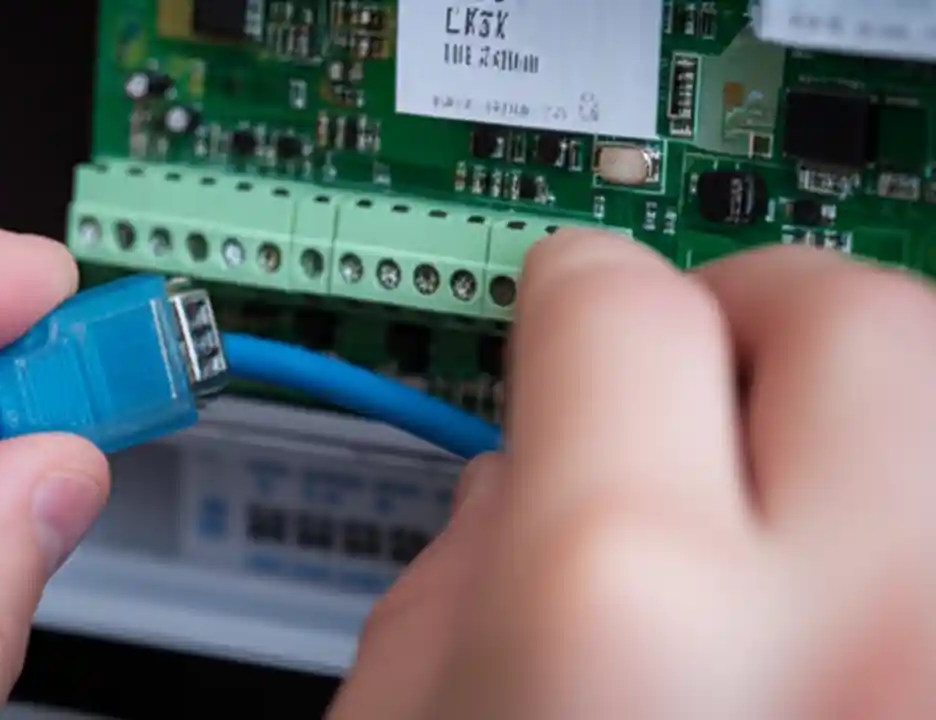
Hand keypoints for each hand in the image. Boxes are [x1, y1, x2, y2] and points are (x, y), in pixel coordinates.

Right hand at [332, 231, 935, 718]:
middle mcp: (852, 638)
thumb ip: (454, 572)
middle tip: (686, 381)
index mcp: (623, 618)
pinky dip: (900, 534)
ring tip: (769, 505)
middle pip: (856, 327)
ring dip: (854, 425)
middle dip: (756, 317)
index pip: (626, 313)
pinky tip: (831, 600)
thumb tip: (518, 481)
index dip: (576, 292)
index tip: (571, 305)